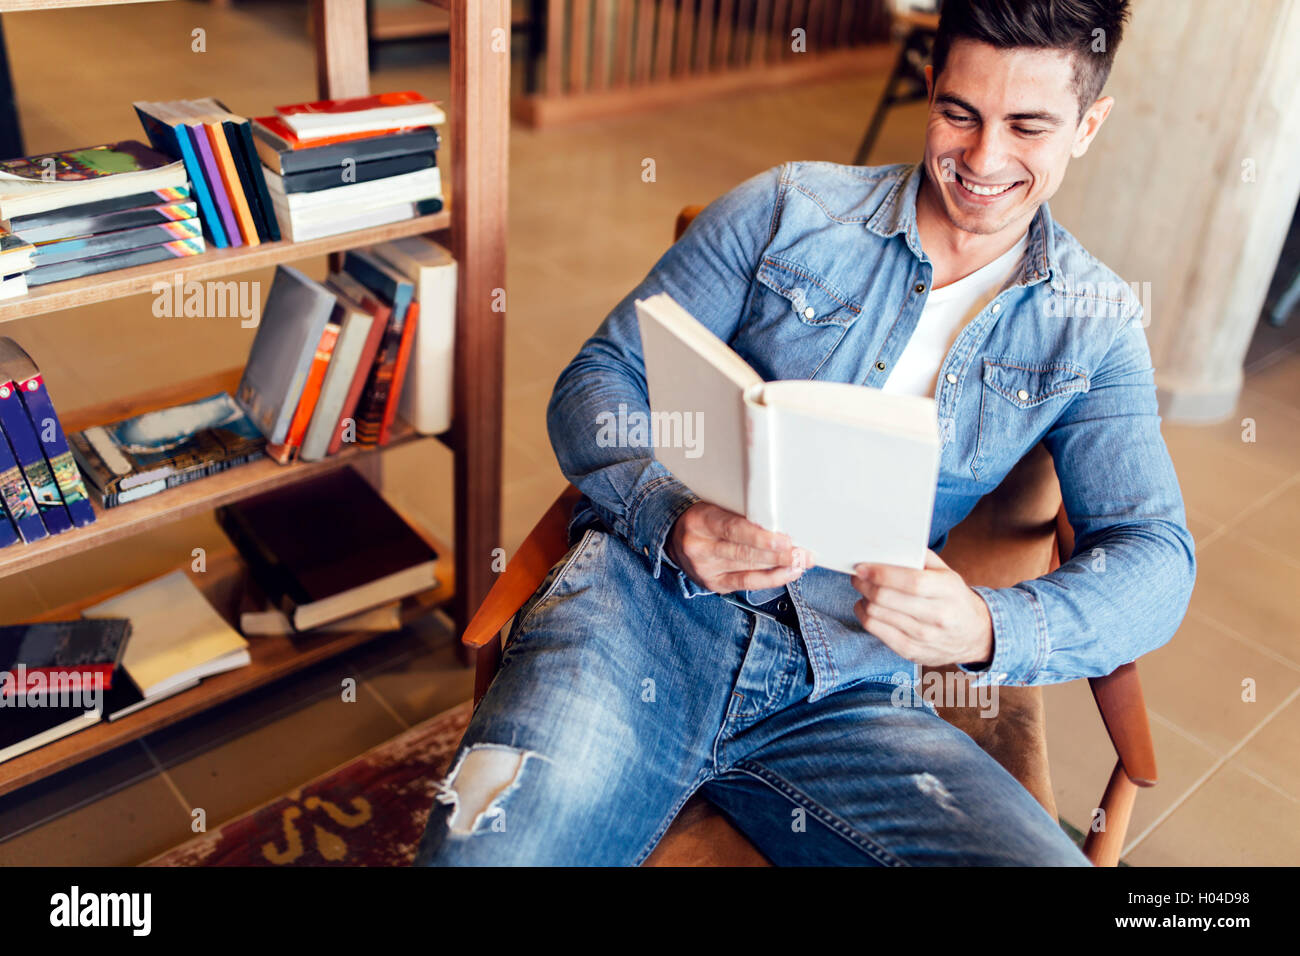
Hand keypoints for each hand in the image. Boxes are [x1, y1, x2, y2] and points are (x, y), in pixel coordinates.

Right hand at [666, 502, 809, 593]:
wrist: (674, 538)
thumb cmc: (705, 518)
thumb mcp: (715, 505)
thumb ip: (740, 513)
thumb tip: (780, 521)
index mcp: (700, 521)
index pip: (732, 529)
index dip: (761, 537)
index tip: (786, 539)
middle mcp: (699, 547)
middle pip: (743, 553)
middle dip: (778, 555)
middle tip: (803, 553)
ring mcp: (704, 569)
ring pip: (747, 570)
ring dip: (779, 568)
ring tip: (801, 562)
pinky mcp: (712, 584)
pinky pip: (745, 584)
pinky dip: (770, 579)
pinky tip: (787, 574)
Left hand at [850, 550, 993, 666]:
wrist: (976, 635)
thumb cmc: (954, 598)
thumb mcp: (947, 573)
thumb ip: (921, 558)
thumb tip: (888, 546)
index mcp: (948, 591)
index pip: (911, 581)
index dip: (882, 573)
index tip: (862, 567)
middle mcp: (938, 616)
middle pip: (888, 598)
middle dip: (865, 584)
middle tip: (857, 575)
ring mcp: (924, 637)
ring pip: (878, 614)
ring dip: (864, 597)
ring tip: (864, 588)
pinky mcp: (911, 651)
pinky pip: (876, 631)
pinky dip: (864, 616)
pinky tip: (866, 606)